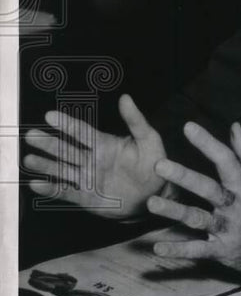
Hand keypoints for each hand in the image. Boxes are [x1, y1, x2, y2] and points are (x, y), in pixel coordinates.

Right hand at [24, 95, 165, 216]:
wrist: (156, 194)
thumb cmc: (154, 163)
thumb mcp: (148, 139)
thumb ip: (135, 120)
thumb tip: (125, 97)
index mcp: (104, 144)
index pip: (81, 131)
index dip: (66, 124)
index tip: (50, 115)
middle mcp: (92, 159)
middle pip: (66, 149)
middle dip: (49, 143)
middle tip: (31, 136)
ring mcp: (88, 178)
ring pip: (62, 170)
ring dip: (45, 165)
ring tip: (28, 160)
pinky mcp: (87, 197)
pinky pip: (66, 192)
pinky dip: (51, 189)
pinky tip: (36, 184)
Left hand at [147, 122, 240, 277]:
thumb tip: (234, 126)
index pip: (225, 159)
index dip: (207, 143)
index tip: (188, 127)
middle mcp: (234, 205)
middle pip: (207, 188)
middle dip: (183, 176)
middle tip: (159, 165)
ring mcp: (228, 229)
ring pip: (198, 218)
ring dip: (175, 211)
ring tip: (151, 203)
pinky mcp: (223, 250)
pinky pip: (198, 250)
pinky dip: (179, 250)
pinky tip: (157, 247)